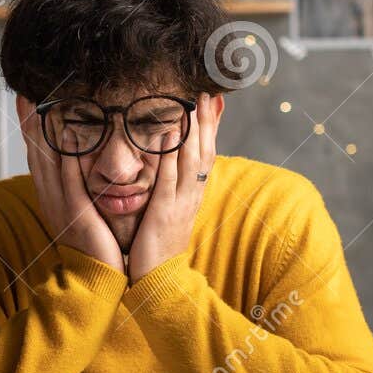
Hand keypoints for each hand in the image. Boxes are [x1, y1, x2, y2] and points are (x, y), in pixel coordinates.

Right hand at [22, 109, 123, 271]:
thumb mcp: (81, 213)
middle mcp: (51, 199)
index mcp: (51, 198)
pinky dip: (68, 155)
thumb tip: (79, 168)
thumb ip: (78, 190)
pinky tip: (68, 133)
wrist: (96, 278)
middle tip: (24, 96)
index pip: (38, 158)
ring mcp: (62, 205)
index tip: (27, 105)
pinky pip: (70, 179)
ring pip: (49, 162)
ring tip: (40, 105)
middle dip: (29, 125)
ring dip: (43, 133)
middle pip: (36, 155)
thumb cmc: (95, 246)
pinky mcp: (77, 212)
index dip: (30, 131)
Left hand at [128, 92, 217, 282]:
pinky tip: (165, 134)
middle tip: (208, 92)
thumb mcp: (170, 212)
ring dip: (192, 130)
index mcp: (194, 195)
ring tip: (192, 103)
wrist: (160, 280)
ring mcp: (180, 202)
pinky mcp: (163, 210)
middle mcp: (192, 195)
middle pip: (204, 151)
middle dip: (206, 121)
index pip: (207, 154)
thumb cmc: (159, 247)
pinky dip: (168, 154)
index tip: (213, 100)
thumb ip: (172, 189)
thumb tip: (174, 170)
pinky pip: (167, 176)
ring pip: (190, 159)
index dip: (211, 126)